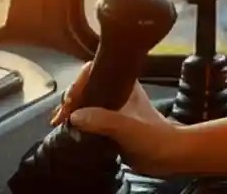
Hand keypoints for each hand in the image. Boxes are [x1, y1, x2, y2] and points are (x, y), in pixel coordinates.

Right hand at [48, 61, 183, 175]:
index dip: (78, 83)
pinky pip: (88, 116)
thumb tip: (75, 116)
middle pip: (86, 85)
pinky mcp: (109, 122)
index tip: (70, 101)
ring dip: (71, 109)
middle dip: (70, 98)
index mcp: (124, 81)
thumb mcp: (128, 127)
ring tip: (59, 122)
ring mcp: (112, 105)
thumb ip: (103, 120)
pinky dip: (75, 121)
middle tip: (60, 116)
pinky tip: (66, 128)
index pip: (93, 70)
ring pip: (86, 100)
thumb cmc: (153, 136)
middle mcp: (116, 89)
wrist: (167, 155)